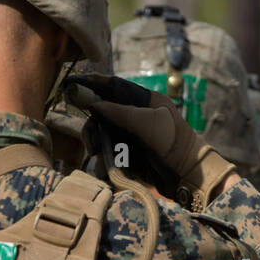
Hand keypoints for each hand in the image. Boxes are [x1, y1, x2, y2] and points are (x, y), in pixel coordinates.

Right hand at [68, 73, 237, 209]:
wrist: (187, 176)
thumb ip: (120, 112)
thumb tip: (93, 105)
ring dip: (96, 143)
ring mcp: (132, 135)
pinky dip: (104, 159)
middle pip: (103, 113)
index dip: (93, 84)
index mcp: (144, 101)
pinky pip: (110, 153)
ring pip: (103, 134)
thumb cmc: (173, 143)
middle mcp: (136, 115)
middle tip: (90, 140)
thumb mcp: (148, 123)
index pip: (114, 87)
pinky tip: (103, 166)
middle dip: (92, 125)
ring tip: (97, 154)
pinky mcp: (130, 154)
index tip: (72, 84)